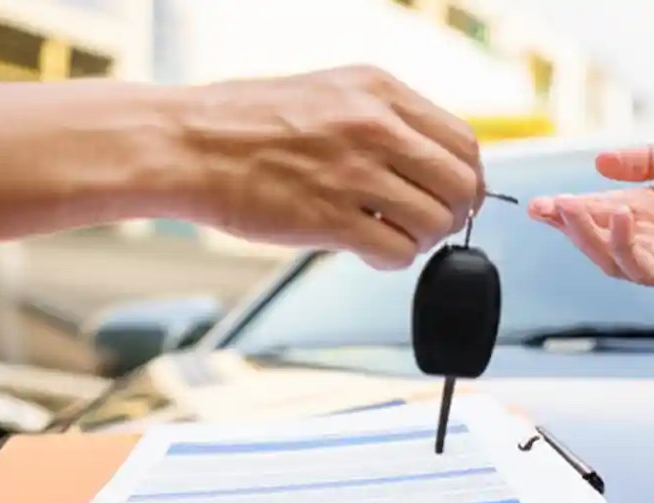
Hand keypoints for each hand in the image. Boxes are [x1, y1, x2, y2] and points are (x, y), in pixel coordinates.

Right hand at [179, 65, 482, 268]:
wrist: (186, 144)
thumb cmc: (249, 123)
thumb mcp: (331, 93)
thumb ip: (386, 121)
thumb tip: (435, 161)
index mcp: (379, 92)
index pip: (463, 142)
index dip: (467, 177)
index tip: (454, 194)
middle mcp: (374, 127)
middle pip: (461, 184)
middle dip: (455, 213)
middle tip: (431, 223)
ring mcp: (353, 173)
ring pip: (435, 221)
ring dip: (423, 239)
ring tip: (394, 235)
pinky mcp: (330, 218)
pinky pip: (397, 252)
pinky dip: (394, 259)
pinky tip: (370, 250)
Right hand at [528, 143, 653, 289]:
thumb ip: (648, 160)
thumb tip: (601, 162)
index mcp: (653, 210)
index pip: (600, 213)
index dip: (568, 210)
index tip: (539, 203)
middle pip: (600, 243)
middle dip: (570, 227)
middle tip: (549, 208)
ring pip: (617, 262)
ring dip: (591, 238)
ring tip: (574, 212)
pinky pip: (650, 271)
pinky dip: (629, 249)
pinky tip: (621, 220)